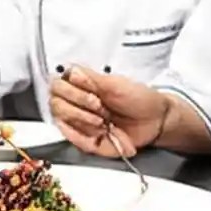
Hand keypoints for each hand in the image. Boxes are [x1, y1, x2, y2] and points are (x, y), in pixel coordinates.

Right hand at [49, 67, 168, 158]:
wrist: (155, 121)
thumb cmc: (140, 99)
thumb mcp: (116, 83)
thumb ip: (90, 78)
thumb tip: (69, 71)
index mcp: (83, 85)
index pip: (57, 85)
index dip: (71, 90)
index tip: (92, 92)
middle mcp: (78, 102)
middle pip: (55, 103)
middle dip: (78, 106)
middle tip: (100, 108)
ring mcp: (80, 122)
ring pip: (62, 121)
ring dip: (83, 121)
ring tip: (104, 122)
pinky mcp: (86, 139)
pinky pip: (72, 139)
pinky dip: (83, 136)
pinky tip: (99, 133)